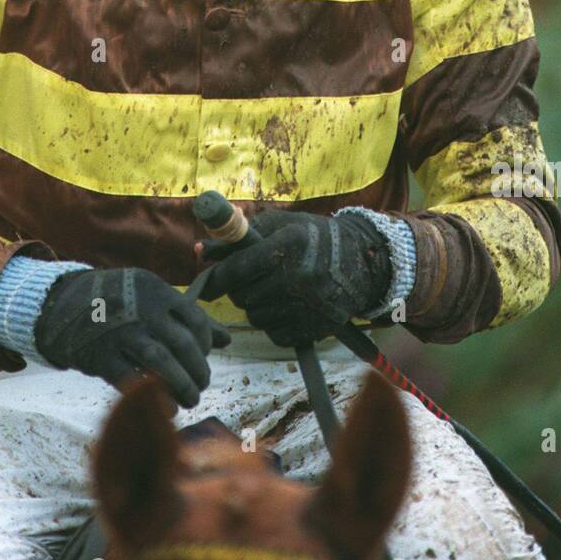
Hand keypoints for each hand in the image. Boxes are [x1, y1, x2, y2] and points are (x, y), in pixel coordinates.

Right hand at [34, 267, 230, 408]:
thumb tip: (226, 339)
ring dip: (182, 386)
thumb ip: (188, 317)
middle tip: (201, 386)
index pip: (195, 319)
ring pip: (161, 363)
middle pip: (182, 344)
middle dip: (198, 371)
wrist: (63, 303)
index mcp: (157, 291)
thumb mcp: (152, 297)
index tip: (203, 358)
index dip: (206, 344)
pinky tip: (167, 409)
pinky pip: (132, 380)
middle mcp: (140, 309)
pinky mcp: (100, 356)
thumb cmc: (119, 302)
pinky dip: (154, 397)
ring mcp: (120, 332)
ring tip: (190, 400)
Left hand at [196, 208, 391, 347]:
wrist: (360, 260)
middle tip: (249, 281)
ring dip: (255, 306)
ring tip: (270, 291)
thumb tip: (200, 252)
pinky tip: (285, 306)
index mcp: (289, 244)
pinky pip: (274, 334)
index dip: (217, 279)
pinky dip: (273, 323)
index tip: (206, 286)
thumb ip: (237, 239)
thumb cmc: (311, 237)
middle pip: (243, 296)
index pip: (238, 268)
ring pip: (256, 317)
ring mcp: (309, 304)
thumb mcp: (278, 226)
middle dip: (239, 289)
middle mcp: (300, 275)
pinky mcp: (316, 327)